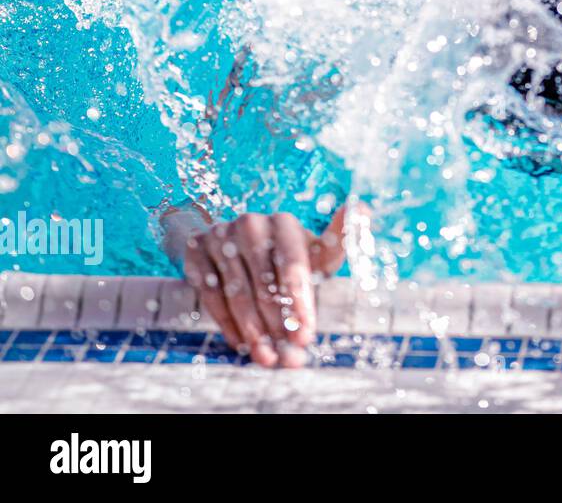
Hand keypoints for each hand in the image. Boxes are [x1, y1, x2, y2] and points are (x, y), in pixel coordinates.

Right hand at [182, 207, 348, 367]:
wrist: (238, 247)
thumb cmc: (289, 257)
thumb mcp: (317, 252)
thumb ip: (341, 238)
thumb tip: (362, 207)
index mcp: (284, 223)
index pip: (293, 268)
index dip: (299, 306)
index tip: (305, 337)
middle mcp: (250, 224)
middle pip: (264, 284)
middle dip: (278, 325)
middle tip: (287, 357)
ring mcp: (219, 235)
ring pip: (237, 293)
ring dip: (253, 331)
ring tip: (266, 358)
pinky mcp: (195, 249)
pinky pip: (210, 294)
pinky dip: (227, 323)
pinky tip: (241, 344)